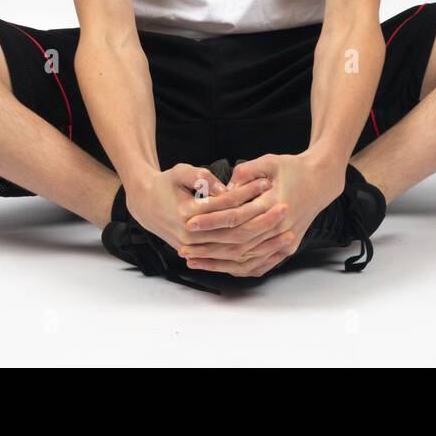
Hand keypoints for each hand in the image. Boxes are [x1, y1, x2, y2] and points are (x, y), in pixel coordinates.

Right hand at [123, 163, 272, 254]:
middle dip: (262, 222)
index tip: (266, 183)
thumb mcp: (179, 172)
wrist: (147, 206)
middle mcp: (193, 238)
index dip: (247, 194)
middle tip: (284, 207)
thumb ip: (200, 177)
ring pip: (237, 252)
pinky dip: (254, 258)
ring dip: (263, 244)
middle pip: (235, 234)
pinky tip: (273, 251)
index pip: (225, 207)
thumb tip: (224, 188)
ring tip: (287, 232)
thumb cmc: (166, 185)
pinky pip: (233, 263)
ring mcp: (198, 250)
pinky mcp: (204, 256)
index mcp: (187, 216)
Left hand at [176, 152, 345, 278]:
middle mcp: (280, 226)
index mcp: (274, 203)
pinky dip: (238, 268)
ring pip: (247, 258)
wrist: (322, 181)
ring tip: (193, 261)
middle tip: (183, 247)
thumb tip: (225, 187)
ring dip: (218, 262)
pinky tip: (218, 268)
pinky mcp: (287, 248)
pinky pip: (260, 264)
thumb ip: (247, 171)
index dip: (211, 220)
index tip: (189, 222)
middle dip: (208, 247)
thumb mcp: (270, 161)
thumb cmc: (293, 168)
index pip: (236, 216)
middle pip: (238, 242)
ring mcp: (285, 240)